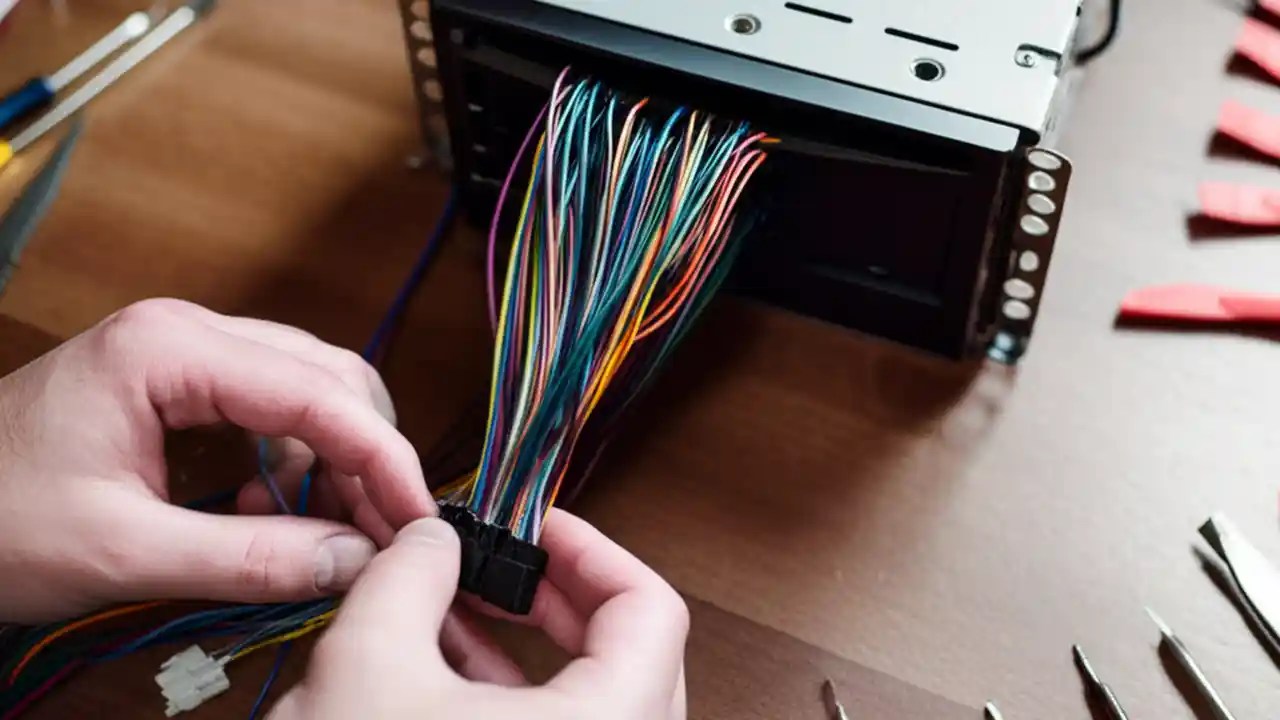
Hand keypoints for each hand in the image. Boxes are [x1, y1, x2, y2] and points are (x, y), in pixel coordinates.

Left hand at [0, 299, 432, 622]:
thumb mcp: (125, 553)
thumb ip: (250, 559)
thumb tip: (356, 561)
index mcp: (170, 350)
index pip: (317, 393)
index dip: (382, 459)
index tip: (418, 519)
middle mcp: (189, 332)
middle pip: (327, 378)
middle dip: (364, 457)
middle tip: (377, 534)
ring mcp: (185, 352)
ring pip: (308, 391)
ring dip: (331, 462)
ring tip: (313, 533)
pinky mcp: (180, 382)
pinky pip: (271, 410)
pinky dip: (292, 463)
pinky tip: (264, 514)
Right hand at [271, 509, 688, 719]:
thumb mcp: (369, 662)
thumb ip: (411, 573)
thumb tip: (434, 537)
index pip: (651, 610)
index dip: (592, 550)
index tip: (533, 526)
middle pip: (631, 656)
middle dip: (558, 596)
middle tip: (506, 558)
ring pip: (589, 705)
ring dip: (529, 647)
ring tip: (460, 599)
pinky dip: (510, 699)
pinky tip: (442, 662)